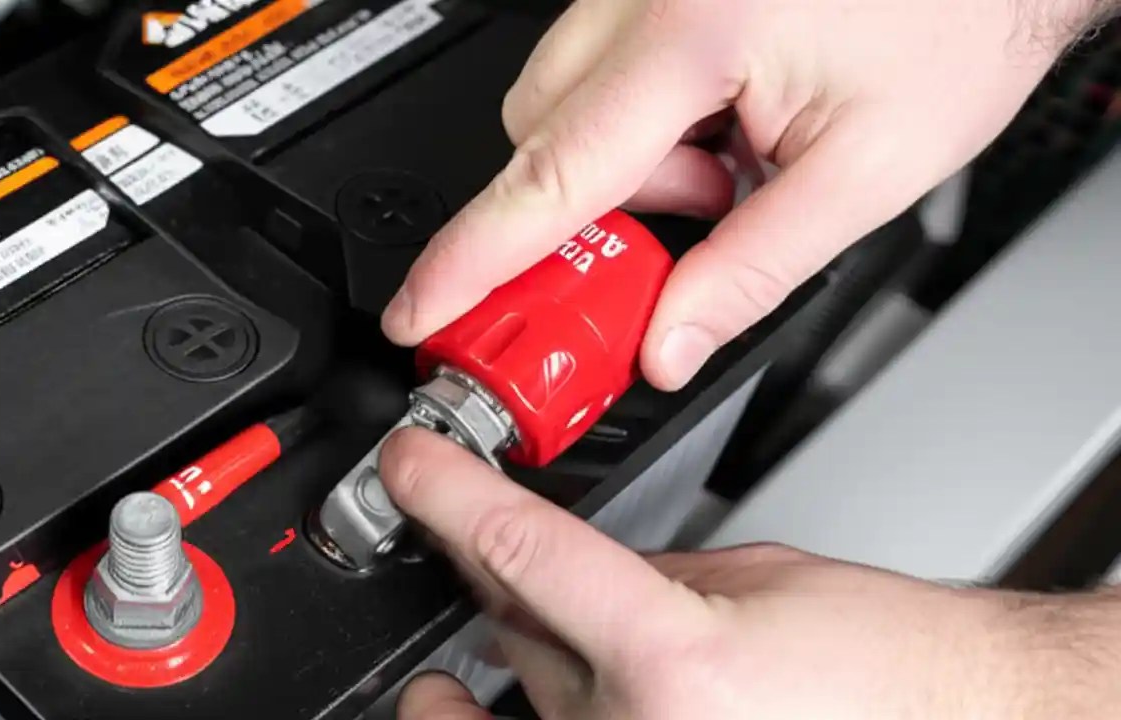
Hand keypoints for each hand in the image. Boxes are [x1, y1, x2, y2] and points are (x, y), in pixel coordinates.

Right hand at [381, 0, 1101, 389]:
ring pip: (562, 107)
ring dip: (627, 167)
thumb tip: (665, 346)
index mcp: (698, 38)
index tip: (419, 311)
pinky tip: (721, 126)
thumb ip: (749, 275)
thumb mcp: (863, 177)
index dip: (472, 260)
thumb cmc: (952, 24)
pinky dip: (642, 125)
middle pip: (539, 140)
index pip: (552, 177)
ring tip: (731, 167)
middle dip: (594, 212)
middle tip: (680, 242)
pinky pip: (597, 71)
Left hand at [381, 428, 1119, 718]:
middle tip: (472, 530)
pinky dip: (518, 705)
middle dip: (484, 564)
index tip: (410, 466)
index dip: (446, 493)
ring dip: (508, 643)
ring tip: (516, 616)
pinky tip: (502, 690)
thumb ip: (641, 572)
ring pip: (510, 688)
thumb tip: (563, 568)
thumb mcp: (755, 578)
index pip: (520, 550)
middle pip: (504, 620)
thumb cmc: (888, 665)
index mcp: (673, 658)